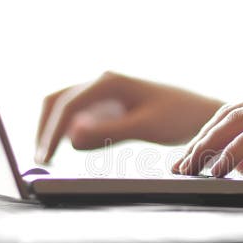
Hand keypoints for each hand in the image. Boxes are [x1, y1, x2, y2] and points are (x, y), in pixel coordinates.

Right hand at [36, 71, 222, 163]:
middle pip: (58, 102)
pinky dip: (68, 131)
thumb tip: (71, 137)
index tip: (44, 160)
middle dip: (44, 130)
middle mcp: (103, 81)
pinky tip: (69, 149)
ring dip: (53, 129)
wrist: (202, 113)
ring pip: (66, 107)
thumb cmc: (179, 117)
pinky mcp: (110, 105)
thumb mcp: (144, 127)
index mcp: (109, 81)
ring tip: (48, 158)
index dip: (50, 134)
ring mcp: (105, 92)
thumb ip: (108, 132)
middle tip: (40, 161)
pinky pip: (80, 115)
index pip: (67, 107)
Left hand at [172, 88, 242, 182]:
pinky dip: (231, 153)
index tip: (196, 152)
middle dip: (203, 138)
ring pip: (237, 120)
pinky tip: (219, 170)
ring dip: (209, 145)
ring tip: (192, 168)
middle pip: (232, 112)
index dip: (214, 131)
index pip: (242, 110)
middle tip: (183, 162)